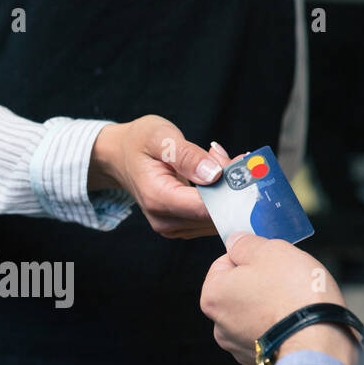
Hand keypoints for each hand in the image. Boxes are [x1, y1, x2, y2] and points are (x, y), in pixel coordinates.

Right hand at [88, 116, 220, 238]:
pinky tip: (215, 173)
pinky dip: (221, 196)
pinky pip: (211, 217)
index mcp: (158, 199)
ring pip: (217, 217)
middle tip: (233, 156)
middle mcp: (165, 221)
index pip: (205, 207)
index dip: (230, 189)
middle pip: (214, 214)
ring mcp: (174, 227)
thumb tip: (214, 174)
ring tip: (218, 159)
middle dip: (232, 187)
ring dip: (228, 191)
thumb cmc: (138, 142)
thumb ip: (187, 155)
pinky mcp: (182, 226)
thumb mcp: (160, 137)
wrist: (120, 156)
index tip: (243, 165)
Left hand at [200, 233, 359, 364]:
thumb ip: (246, 244)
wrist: (320, 344)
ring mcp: (239, 347)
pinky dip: (280, 327)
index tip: (269, 258)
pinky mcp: (261, 362)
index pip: (224, 263)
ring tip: (295, 302)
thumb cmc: (295, 295)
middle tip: (287, 279)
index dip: (249, 255)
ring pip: (255, 314)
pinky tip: (297, 322)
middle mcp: (219, 326)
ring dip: (271, 305)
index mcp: (213, 296)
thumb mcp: (270, 251)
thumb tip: (235, 241)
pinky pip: (269, 335)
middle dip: (261, 282)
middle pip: (239, 290)